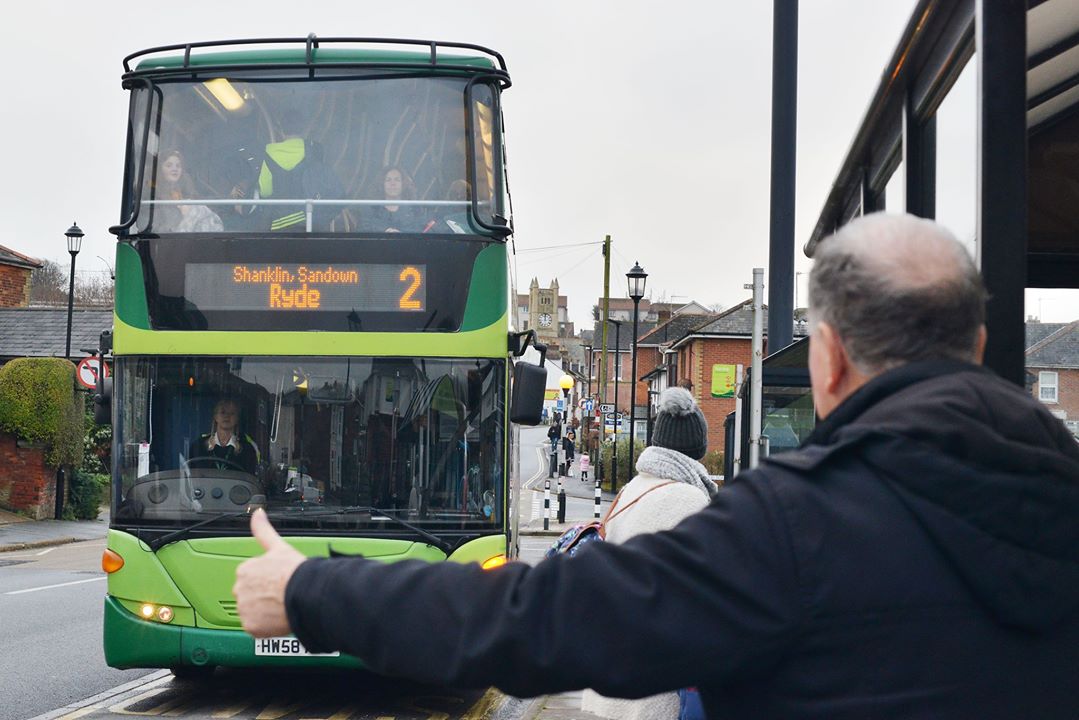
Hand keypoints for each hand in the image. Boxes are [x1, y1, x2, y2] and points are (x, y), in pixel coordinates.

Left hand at [233, 509, 305, 636]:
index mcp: (245, 570)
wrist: (303, 594)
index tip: (275, 583)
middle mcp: (240, 590)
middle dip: (261, 597)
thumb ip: (263, 529)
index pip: (250, 578)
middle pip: (249, 596)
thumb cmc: (293, 571)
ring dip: (263, 612)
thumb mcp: (278, 546)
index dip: (264, 581)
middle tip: (279, 596)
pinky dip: (264, 626)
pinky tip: (277, 619)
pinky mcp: (250, 626)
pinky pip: (255, 627)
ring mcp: (244, 609)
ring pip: (252, 612)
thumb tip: (257, 512)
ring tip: (280, 607)